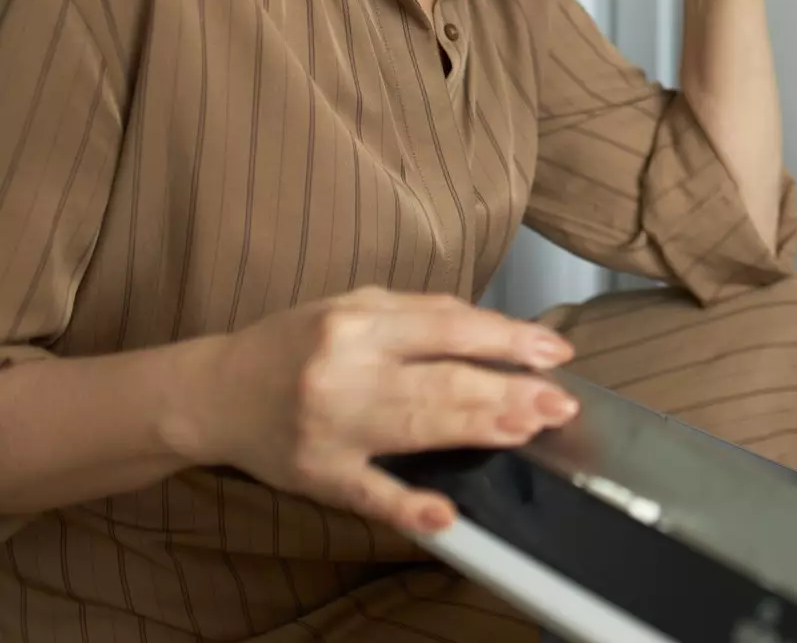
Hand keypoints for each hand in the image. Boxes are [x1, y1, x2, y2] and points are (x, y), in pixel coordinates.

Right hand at [173, 288, 578, 536]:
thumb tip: (490, 328)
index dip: (507, 340)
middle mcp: (344, 372)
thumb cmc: (294, 343)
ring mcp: (331, 429)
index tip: (555, 352)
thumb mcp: (352, 306)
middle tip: (558, 404)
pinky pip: (368, 495)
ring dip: (479, 430)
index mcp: (357, 323)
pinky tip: (445, 515)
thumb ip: (419, 313)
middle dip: (508, 392)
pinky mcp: (319, 477)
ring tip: (527, 430)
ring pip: (416, 428)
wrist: (213, 394)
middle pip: (440, 381)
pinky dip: (407, 507)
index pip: (449, 327)